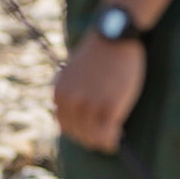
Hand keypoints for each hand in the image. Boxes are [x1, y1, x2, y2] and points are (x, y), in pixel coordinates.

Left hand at [53, 34, 146, 153]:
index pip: (66, 128)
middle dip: (93, 139)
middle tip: (108, 135)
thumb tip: (80, 114)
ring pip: (93, 139)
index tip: (94, 132)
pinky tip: (120, 135)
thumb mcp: (75, 74)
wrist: (113, 36)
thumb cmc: (99, 54)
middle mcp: (71, 103)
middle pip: (79, 136)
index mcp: (59, 94)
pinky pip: (107, 136)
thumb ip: (72, 92)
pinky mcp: (109, 108)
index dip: (81, 133)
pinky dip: (112, 142)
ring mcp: (90, 106)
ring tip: (115, 136)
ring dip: (104, 142)